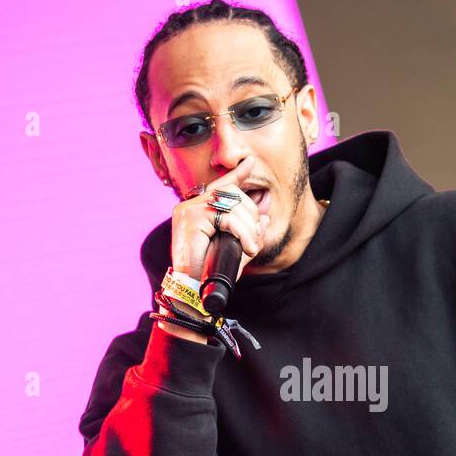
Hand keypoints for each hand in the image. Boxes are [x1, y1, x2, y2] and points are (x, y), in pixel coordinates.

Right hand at [170, 154, 270, 282]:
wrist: (192, 292)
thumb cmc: (210, 274)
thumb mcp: (235, 249)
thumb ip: (248, 232)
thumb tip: (265, 218)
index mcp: (197, 210)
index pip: (221, 186)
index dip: (238, 175)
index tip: (251, 163)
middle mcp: (190, 205)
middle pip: (233, 193)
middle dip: (252, 214)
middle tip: (255, 238)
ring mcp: (189, 210)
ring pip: (233, 204)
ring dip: (250, 228)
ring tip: (252, 247)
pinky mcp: (192, 218)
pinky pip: (228, 218)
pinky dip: (244, 232)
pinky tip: (248, 247)